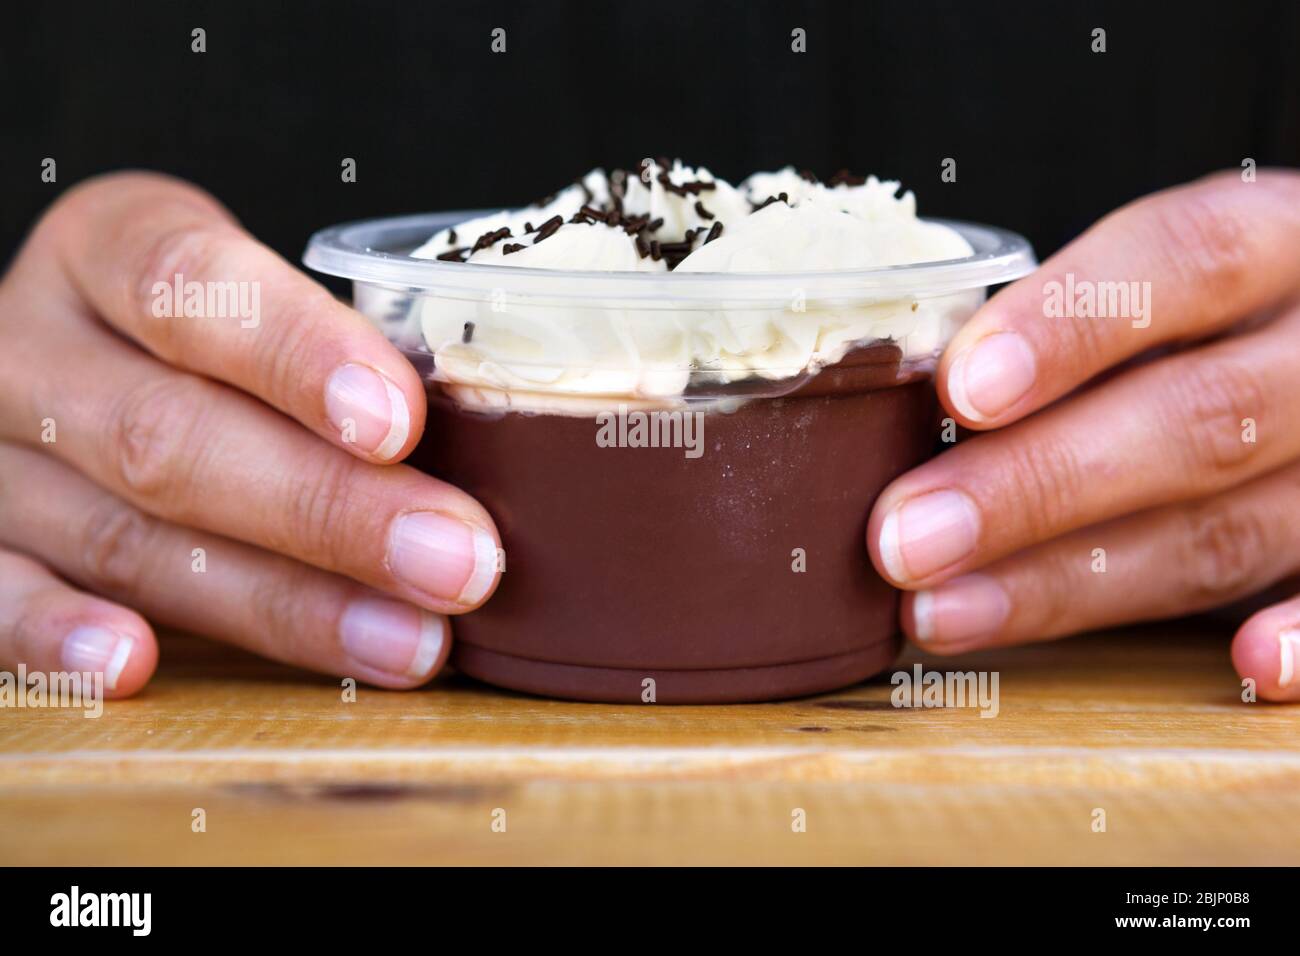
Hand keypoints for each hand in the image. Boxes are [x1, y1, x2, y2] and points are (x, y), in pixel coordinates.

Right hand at [0, 173, 501, 696]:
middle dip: (329, 508)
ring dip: (277, 600)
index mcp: (109, 244)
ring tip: (408, 642)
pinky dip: (62, 638)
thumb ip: (334, 353)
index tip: (399, 421)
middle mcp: (33, 346)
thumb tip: (495, 441)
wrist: (85, 358)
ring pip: (123, 534)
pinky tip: (139, 667)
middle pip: (170, 431)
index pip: (189, 283)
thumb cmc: (220, 332)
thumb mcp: (262, 300)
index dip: (296, 353)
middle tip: (457, 559)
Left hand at [868, 169, 1299, 700]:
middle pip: (1202, 416)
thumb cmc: (1200, 312)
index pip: (1187, 257)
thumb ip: (1069, 326)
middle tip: (905, 536)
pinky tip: (1248, 663)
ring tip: (942, 612)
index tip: (959, 389)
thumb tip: (897, 398)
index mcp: (1279, 240)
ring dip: (1077, 582)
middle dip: (1037, 485)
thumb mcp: (1160, 281)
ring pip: (1235, 527)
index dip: (1072, 322)